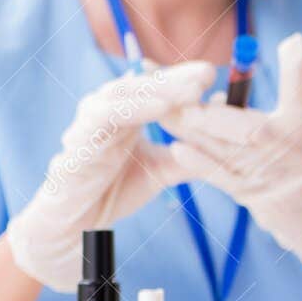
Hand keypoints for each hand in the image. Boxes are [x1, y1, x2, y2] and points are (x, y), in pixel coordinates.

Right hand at [8, 60, 215, 289]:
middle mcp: (105, 112)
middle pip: (140, 84)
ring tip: (189, 91)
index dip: (181, 77)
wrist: (77, 227)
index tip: (212, 73)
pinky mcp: (77, 144)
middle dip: (175, 78)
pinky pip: (102, 119)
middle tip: (206, 75)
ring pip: (121, 94)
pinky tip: (159, 106)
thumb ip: (188, 155)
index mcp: (125, 113)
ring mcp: (89, 125)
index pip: (154, 85)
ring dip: (156, 89)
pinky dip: (131, 109)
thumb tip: (224, 137)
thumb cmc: (115, 190)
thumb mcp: (161, 170)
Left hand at [163, 34, 301, 269]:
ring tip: (159, 104)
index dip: (294, 68)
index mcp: (299, 122)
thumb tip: (292, 39)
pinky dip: (195, 159)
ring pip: (217, 144)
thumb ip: (296, 78)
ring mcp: (257, 169)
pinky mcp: (240, 188)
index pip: (299, 90)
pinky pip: (214, 172)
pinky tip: (174, 145)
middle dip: (200, 104)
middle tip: (170, 84)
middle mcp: (279, 146)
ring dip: (186, 124)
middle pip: (240, 123)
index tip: (285, 41)